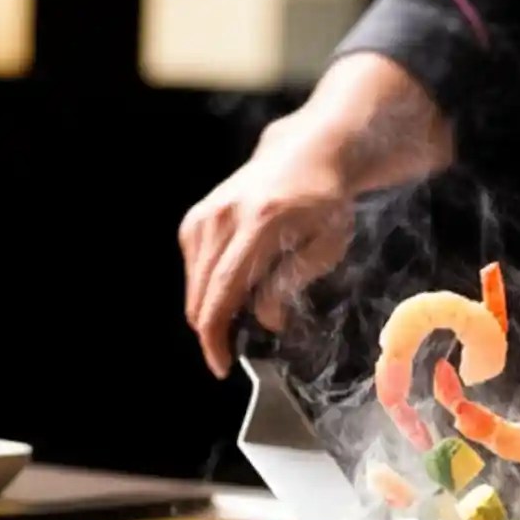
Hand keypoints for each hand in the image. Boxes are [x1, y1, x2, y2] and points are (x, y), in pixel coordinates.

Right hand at [178, 53, 452, 377]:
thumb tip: (265, 321)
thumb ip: (290, 284)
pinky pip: (193, 265)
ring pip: (193, 281)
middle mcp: (223, 216)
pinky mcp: (198, 215)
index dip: (216, 335)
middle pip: (200, 290)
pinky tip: (229, 292)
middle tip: (229, 352)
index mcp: (258, 224)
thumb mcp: (325, 246)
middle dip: (210, 330)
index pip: (223, 291)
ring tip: (234, 323)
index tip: (220, 364)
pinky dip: (206, 286)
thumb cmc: (326, 202)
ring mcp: (206, 213)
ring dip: (208, 308)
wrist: (308, 154)